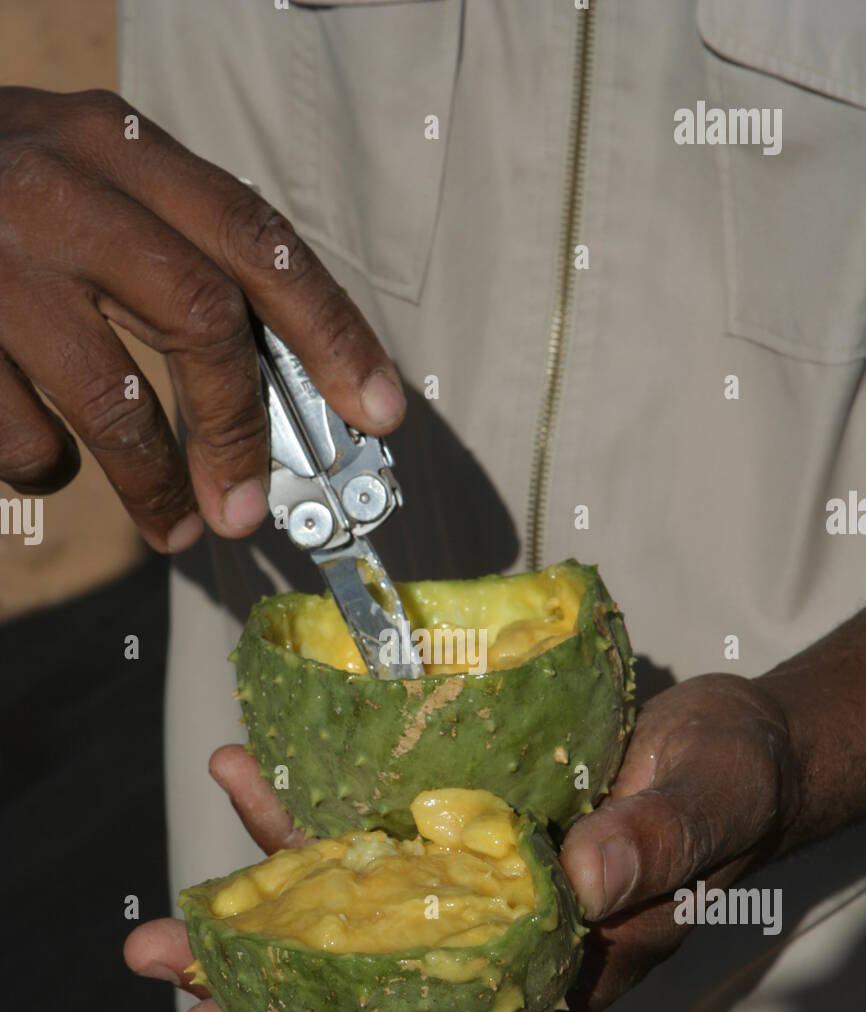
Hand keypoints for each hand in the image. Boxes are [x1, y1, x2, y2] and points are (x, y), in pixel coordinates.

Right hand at [0, 88, 404, 549]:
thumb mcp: (84, 181)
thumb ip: (169, 249)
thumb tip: (276, 376)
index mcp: (115, 146)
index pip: (254, 237)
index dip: (330, 329)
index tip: (378, 408)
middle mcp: (60, 190)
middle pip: (197, 315)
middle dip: (238, 429)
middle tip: (251, 507)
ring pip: (112, 400)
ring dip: (156, 484)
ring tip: (176, 528)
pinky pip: (23, 437)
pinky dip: (50, 470)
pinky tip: (53, 464)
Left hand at [126, 675, 799, 1011]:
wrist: (712, 738)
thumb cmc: (724, 783)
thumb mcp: (708, 804)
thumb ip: (656, 843)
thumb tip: (582, 877)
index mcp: (574, 971)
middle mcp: (501, 948)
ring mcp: (460, 893)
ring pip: (350, 933)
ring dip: (255, 928)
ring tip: (166, 933)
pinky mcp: (437, 831)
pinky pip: (356, 839)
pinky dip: (294, 819)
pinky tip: (240, 776)